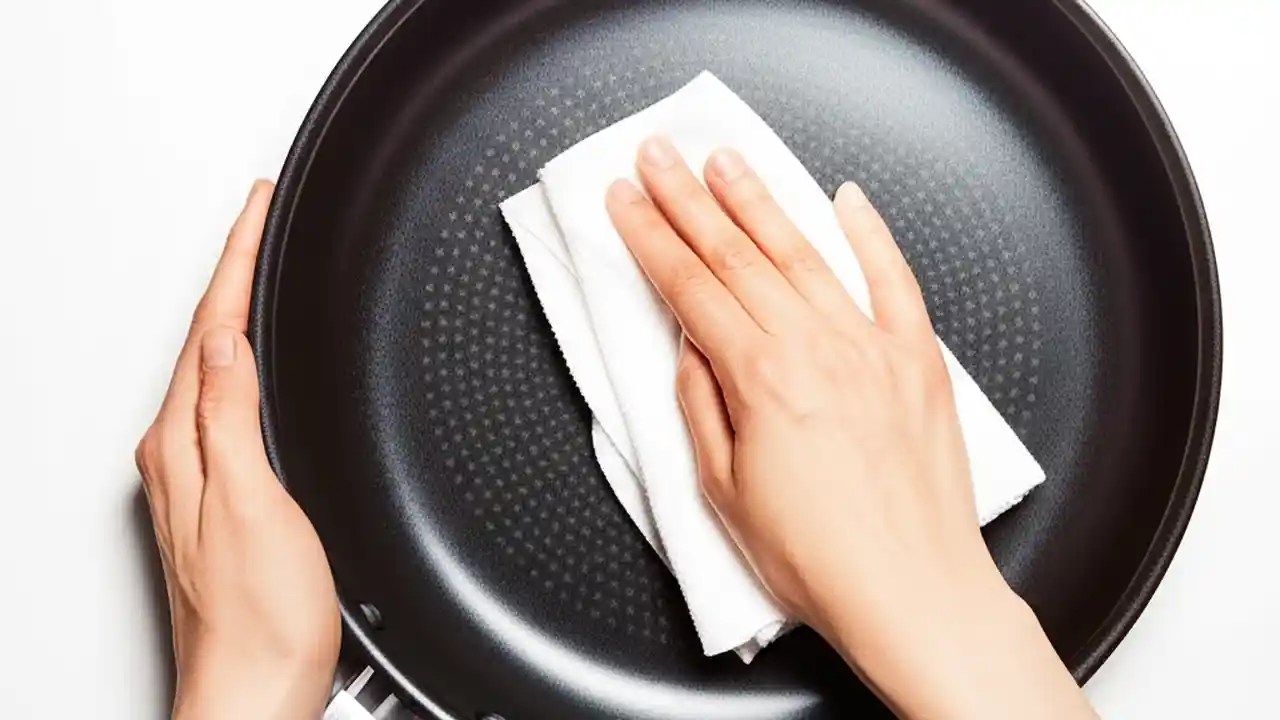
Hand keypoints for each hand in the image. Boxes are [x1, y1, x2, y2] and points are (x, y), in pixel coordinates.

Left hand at [135, 181, 339, 719]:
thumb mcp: (251, 503)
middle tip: (256, 218)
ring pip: (213, 369)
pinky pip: (225, 405)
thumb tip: (221, 339)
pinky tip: (253, 360)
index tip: (256, 207)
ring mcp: (196, 477)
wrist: (255, 692)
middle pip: (205, 338)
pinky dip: (240, 365)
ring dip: (234, 314)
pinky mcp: (221, 498)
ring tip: (255, 269)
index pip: (211, 329)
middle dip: (230, 271)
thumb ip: (230, 416)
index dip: (235, 260)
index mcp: (184, 444)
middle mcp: (179, 455)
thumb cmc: (259, 618)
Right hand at [607, 138, 1094, 718]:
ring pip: (804, 254)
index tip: (625, 201)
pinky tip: (848, 200)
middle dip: (689, 200)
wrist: (912, 593)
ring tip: (726, 162)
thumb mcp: (722, 492)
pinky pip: (894, 280)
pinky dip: (872, 235)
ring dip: (759, 202)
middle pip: (737, 256)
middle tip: (660, 157)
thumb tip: (691, 350)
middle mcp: (817, 348)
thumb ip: (701, 407)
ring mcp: (872, 347)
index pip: (690, 288)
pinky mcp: (918, 360)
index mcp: (762, 379)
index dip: (650, 238)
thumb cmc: (818, 559)